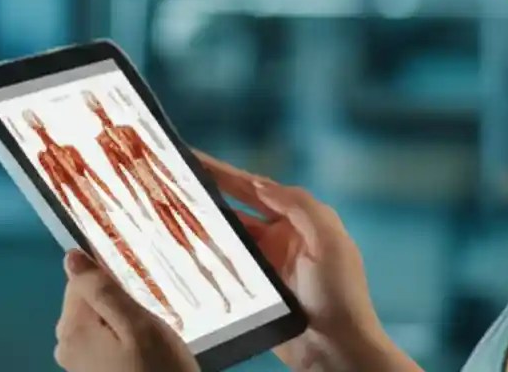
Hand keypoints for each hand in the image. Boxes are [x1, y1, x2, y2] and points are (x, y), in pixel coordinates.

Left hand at [54, 250, 198, 371]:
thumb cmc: (159, 371)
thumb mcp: (138, 325)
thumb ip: (103, 290)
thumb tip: (71, 257)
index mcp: (72, 329)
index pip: (81, 281)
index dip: (112, 285)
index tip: (137, 301)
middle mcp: (65, 346)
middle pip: (88, 303)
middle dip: (118, 306)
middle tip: (147, 327)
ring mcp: (75, 365)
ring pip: (98, 323)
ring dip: (122, 326)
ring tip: (147, 344)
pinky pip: (102, 343)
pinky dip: (121, 344)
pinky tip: (141, 358)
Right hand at [194, 152, 417, 371]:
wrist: (336, 349)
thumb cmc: (339, 293)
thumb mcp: (328, 240)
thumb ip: (300, 206)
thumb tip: (261, 184)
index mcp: (299, 221)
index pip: (256, 190)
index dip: (226, 173)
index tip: (195, 159)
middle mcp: (279, 239)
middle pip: (236, 211)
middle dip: (208, 196)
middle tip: (172, 182)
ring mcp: (265, 266)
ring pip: (227, 239)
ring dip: (202, 227)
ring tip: (168, 213)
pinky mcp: (253, 293)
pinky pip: (225, 270)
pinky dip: (206, 259)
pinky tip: (183, 252)